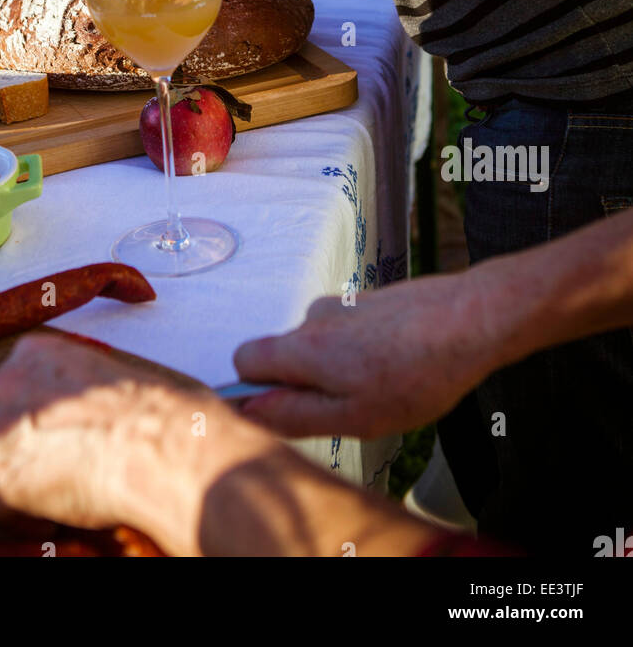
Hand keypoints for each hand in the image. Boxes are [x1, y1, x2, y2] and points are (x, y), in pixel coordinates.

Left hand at [0, 333, 273, 553]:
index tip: (31, 432)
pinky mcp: (0, 477)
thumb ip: (68, 388)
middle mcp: (7, 383)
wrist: (157, 445)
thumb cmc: (150, 414)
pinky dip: (13, 517)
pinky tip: (48, 519)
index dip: (11, 411)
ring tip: (28, 495)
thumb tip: (69, 418)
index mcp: (35, 353)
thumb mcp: (102, 376)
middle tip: (16, 464)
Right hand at [233, 272, 494, 439]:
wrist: (471, 319)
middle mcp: (314, 317)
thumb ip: (294, 414)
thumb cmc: (418, 372)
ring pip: (320, 347)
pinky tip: (401, 367)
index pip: (244, 361)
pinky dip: (364, 354)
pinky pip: (348, 335)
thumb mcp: (354, 416)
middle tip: (354, 408)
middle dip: (307, 386)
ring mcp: (343, 305)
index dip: (257, 391)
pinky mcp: (369, 301)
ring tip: (387, 388)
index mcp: (302, 347)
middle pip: (285, 356)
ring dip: (340, 371)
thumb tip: (249, 412)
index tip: (290, 413)